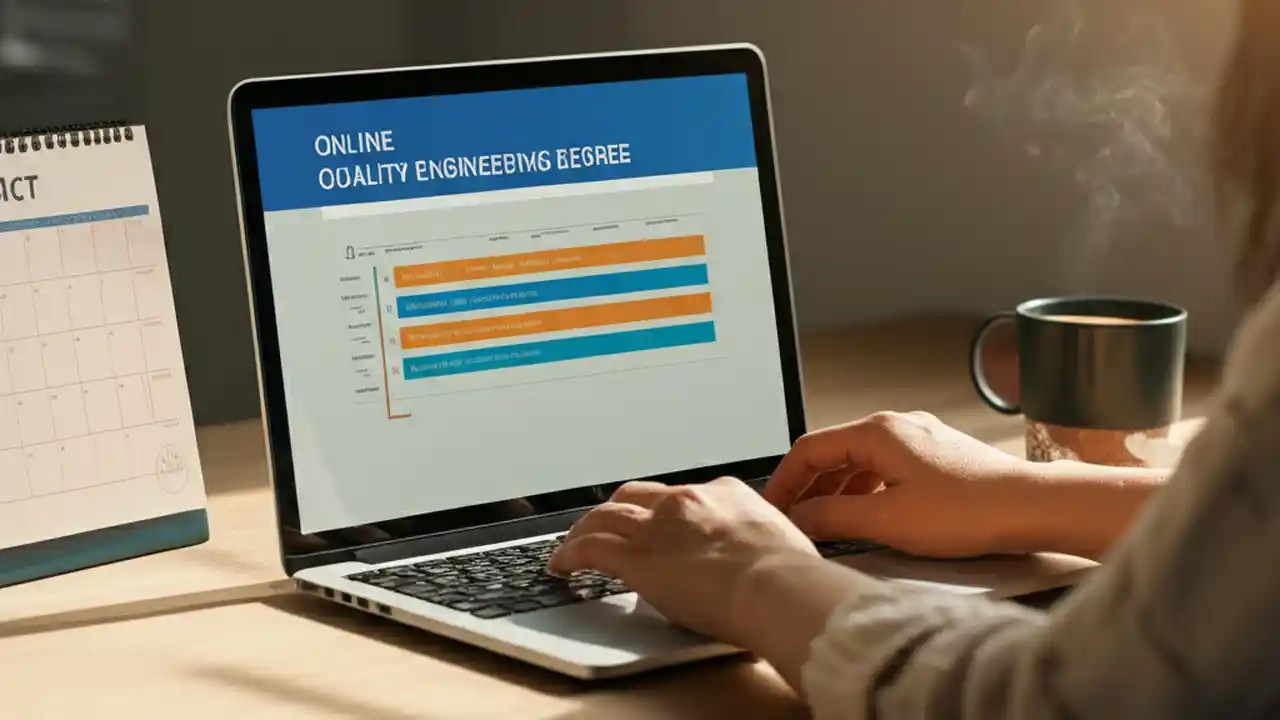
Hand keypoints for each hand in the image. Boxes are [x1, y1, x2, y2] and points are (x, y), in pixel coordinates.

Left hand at [547, 477, 818, 644]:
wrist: (777, 587)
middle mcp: (685, 501)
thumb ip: (757, 541)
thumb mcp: (780, 542)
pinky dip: (570, 554)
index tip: (659, 521)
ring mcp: (657, 525)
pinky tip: (561, 565)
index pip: (682, 494)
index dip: (663, 509)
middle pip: (635, 494)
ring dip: (585, 529)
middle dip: (617, 508)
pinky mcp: (636, 556)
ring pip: (604, 516)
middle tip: (606, 523)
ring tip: (574, 543)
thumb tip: (760, 554)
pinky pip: (589, 547)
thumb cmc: (791, 577)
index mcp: (724, 493)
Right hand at [764, 412, 1043, 556]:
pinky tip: (867, 517)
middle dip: (808, 487)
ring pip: (860, 462)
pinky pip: (886, 469)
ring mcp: (920, 440)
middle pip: (834, 453)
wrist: (1032, 506)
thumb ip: (834, 517)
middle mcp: (897, 426)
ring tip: (824, 524)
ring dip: (837, 491)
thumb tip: (801, 517)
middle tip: (792, 519)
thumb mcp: (888, 520)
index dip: (784, 480)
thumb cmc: (969, 510)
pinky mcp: (938, 458)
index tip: (772, 507)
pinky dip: (865, 491)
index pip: (809, 449)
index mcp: (878, 432)